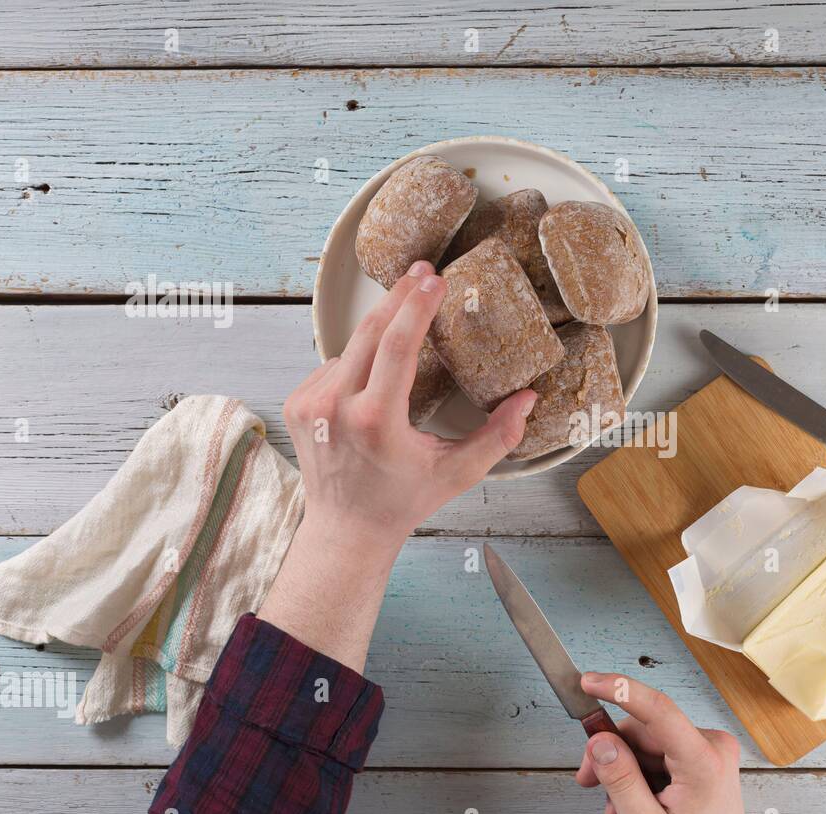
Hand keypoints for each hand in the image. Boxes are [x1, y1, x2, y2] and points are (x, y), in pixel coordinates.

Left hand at [285, 262, 535, 557]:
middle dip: (399, 297)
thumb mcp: (458, 473)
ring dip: (379, 331)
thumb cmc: (404, 501)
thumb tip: (529, 398)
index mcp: (376, 421)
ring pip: (350, 347)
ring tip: (405, 317)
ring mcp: (310, 404)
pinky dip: (356, 361)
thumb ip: (499, 436)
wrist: (346, 529)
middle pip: (370, 332)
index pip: (397, 345)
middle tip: (423, 272)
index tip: (434, 280)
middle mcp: (335, 408)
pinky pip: (332, 366)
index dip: (417, 306)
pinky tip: (373, 373)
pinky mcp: (296, 404)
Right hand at [575, 672, 753, 813]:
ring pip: (647, 744)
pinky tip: (630, 802)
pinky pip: (660, 756)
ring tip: (615, 805)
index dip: (619, 690)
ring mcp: (709, 755)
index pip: (657, 709)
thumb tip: (600, 741)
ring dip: (623, 770)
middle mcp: (712, 749)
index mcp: (704, 761)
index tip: (590, 682)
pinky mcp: (703, 763)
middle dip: (611, 753)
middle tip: (587, 779)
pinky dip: (639, 776)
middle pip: (644, 730)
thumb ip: (620, 780)